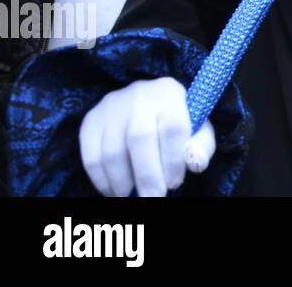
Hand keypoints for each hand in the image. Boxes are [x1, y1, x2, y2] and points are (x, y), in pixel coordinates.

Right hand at [79, 78, 215, 196]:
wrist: (145, 104)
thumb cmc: (174, 124)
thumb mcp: (197, 130)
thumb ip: (201, 147)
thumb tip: (195, 164)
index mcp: (170, 93)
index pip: (173, 126)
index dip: (173, 160)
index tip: (174, 183)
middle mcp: (139, 95)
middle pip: (140, 138)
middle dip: (147, 176)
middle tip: (153, 198)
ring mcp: (111, 107)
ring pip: (112, 151)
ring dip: (123, 182)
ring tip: (132, 195)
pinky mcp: (90, 122)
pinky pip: (91, 157)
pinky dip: (102, 180)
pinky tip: (114, 190)